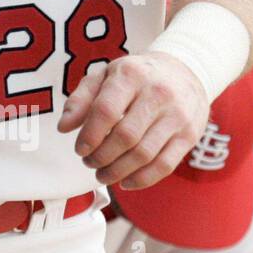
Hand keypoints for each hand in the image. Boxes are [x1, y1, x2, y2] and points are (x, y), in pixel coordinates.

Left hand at [56, 52, 208, 189]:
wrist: (185, 71)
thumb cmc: (135, 77)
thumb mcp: (104, 76)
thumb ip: (80, 100)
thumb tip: (63, 127)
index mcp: (131, 75)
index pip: (106, 111)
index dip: (90, 135)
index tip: (79, 150)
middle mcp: (157, 94)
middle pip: (125, 137)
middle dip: (102, 157)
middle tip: (89, 163)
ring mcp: (177, 115)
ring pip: (144, 154)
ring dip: (118, 171)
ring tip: (102, 174)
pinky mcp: (190, 135)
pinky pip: (165, 165)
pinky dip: (142, 179)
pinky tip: (125, 181)